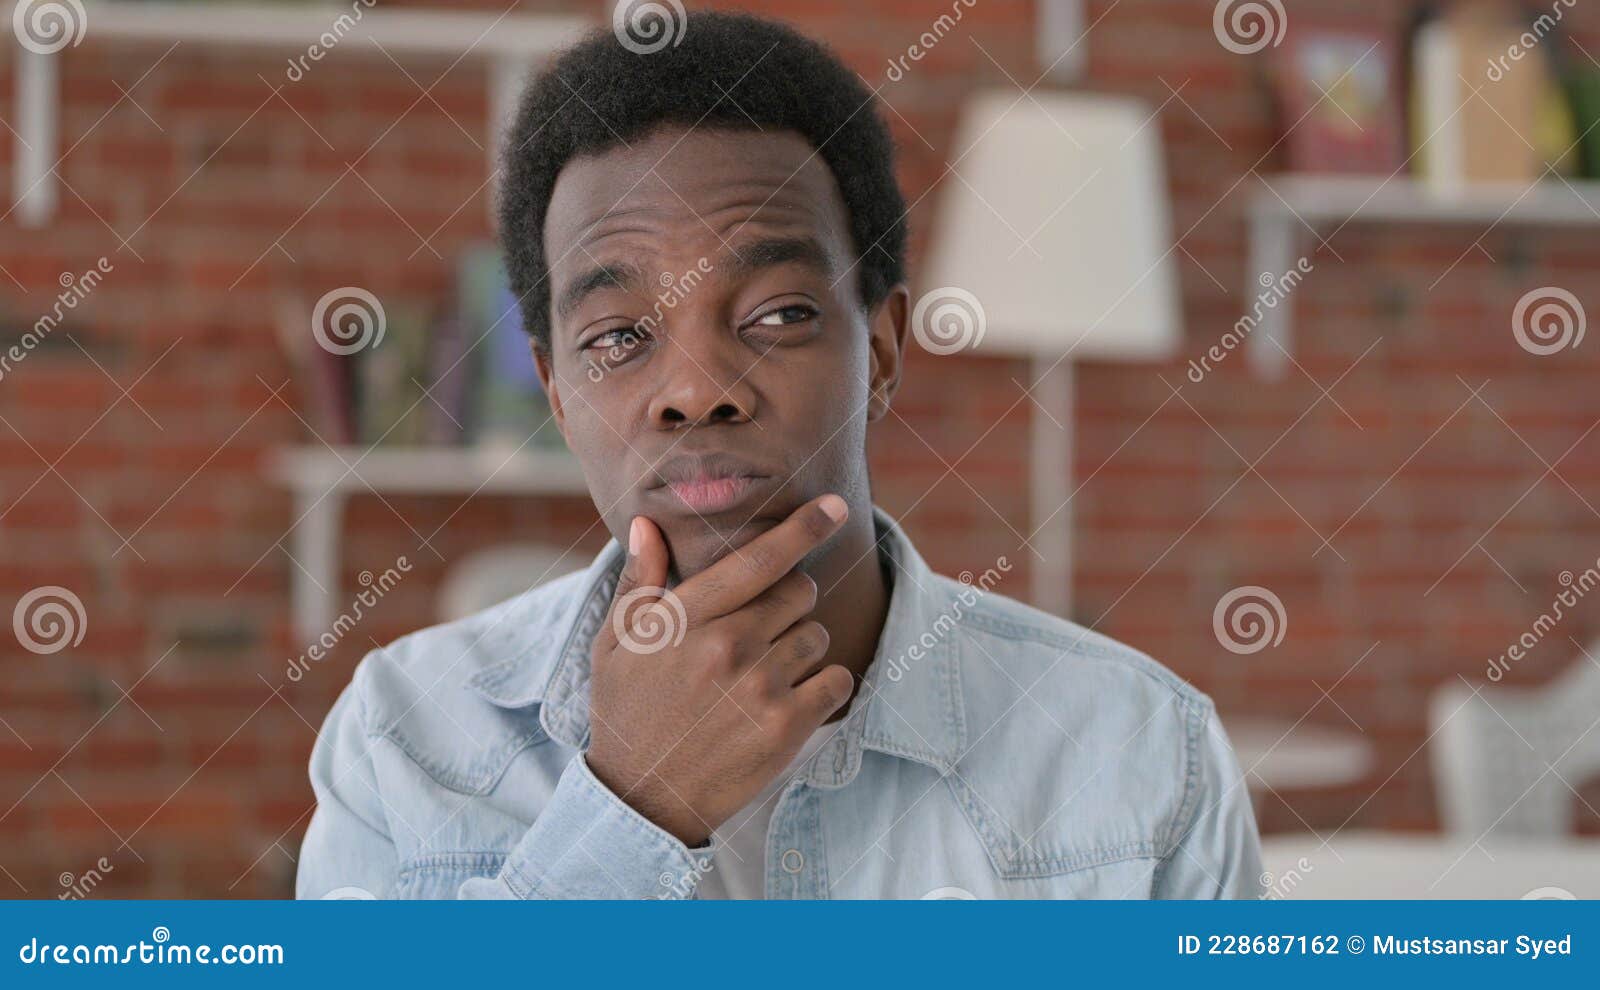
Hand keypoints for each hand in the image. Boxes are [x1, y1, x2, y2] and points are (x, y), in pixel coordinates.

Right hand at [584, 494, 855, 846]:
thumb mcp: (616, 645)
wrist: (641, 798)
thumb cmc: (627, 713)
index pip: (758, 560)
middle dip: (789, 602)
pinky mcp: (787, 728)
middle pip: (799, 592)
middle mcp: (728, 646)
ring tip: (763, 674)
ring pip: (817, 635)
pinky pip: (837, 681)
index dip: (803, 528)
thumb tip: (645, 524)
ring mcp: (760, 687)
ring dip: (801, 648)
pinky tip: (792, 699)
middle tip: (760, 631)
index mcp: (687, 619)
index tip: (835, 506)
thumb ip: (639, 582)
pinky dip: (825, 686)